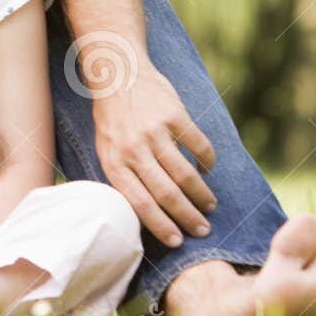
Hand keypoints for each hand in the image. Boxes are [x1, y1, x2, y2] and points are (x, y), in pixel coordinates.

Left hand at [90, 57, 217, 247]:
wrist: (119, 74)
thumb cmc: (113, 120)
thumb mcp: (106, 149)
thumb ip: (123, 177)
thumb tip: (145, 215)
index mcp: (113, 161)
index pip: (139, 203)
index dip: (161, 225)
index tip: (178, 241)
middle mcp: (133, 149)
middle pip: (166, 194)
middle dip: (188, 217)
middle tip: (203, 230)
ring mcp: (154, 132)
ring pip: (185, 175)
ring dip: (202, 195)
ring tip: (210, 206)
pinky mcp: (175, 116)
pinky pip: (199, 147)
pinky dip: (207, 163)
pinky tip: (207, 170)